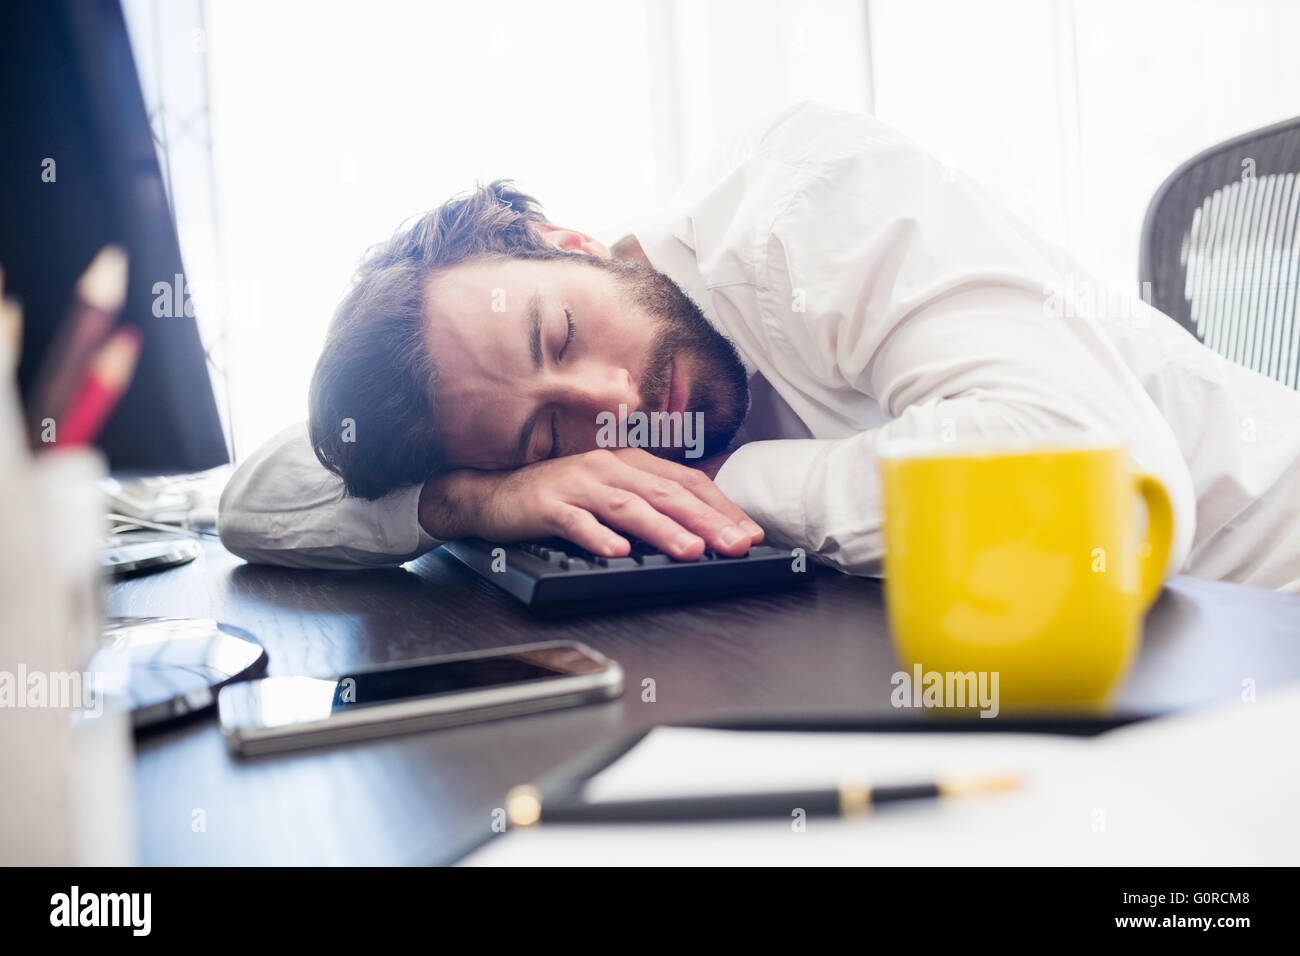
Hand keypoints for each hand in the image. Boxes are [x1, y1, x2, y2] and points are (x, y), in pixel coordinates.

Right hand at [419, 447, 763, 559]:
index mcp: (629, 463)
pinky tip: (617, 553)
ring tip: (691, 551)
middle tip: (735, 545)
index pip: (686, 482)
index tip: (749, 533)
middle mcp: (608, 467)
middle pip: (665, 493)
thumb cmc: (558, 496)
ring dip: (663, 529)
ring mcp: (578, 484)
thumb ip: (648, 503)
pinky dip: (598, 537)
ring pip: (628, 506)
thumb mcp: (609, 493)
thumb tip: (698, 529)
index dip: (721, 507)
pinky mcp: (548, 505)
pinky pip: (577, 522)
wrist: (492, 493)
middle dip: (706, 521)